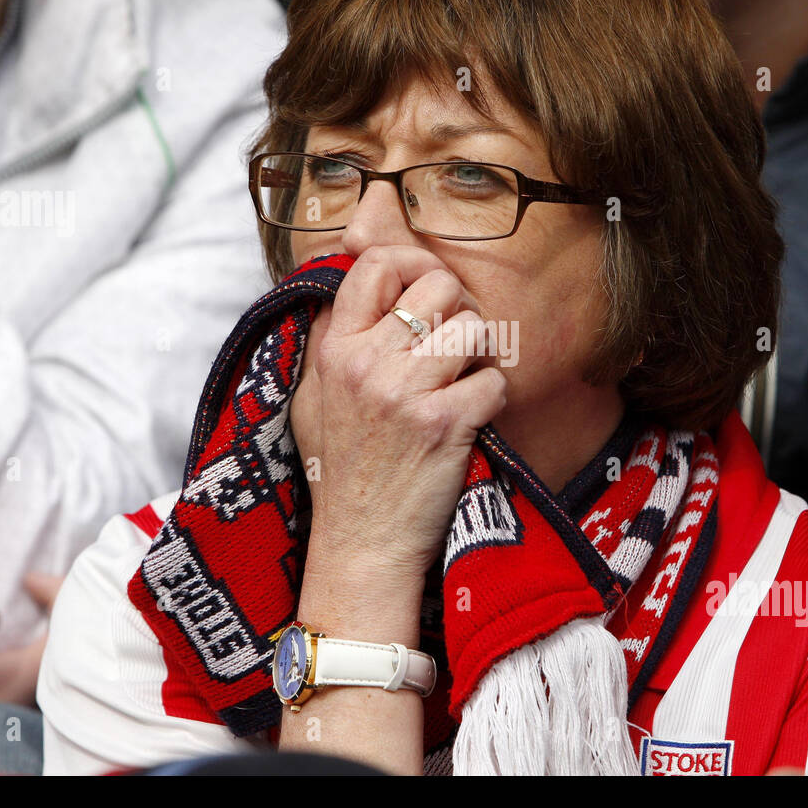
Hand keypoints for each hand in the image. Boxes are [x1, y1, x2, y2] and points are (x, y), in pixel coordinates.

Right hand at [290, 246, 507, 587]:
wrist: (360, 544)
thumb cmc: (342, 470)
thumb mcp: (314, 396)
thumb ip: (331, 337)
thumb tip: (358, 278)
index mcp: (335, 349)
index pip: (376, 264)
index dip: (413, 263)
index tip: (427, 291)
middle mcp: (366, 362)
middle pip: (439, 285)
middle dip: (459, 311)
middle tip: (455, 346)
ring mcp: (405, 393)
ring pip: (474, 328)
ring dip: (480, 356)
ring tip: (462, 383)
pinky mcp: (444, 424)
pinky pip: (494, 381)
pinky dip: (493, 400)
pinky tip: (471, 419)